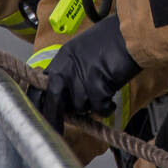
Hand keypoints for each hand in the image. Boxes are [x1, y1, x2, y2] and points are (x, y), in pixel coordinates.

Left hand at [28, 16, 140, 131]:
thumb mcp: (81, 50)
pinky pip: (99, 108)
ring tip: (102, 95)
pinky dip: (106, 108)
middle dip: (54, 120)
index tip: (40, 118)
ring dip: (91, 106)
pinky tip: (111, 102)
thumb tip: (66, 95)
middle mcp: (67, 69)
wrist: (130, 34)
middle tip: (58, 134)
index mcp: (61, 59)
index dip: (38, 106)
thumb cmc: (111, 39)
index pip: (39, 87)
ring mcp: (81, 77)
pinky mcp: (98, 86)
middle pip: (53, 101)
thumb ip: (70, 70)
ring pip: (80, 107)